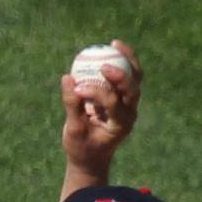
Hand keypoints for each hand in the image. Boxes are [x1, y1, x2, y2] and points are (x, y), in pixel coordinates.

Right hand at [60, 41, 141, 198]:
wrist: (91, 157)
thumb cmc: (81, 147)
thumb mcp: (74, 131)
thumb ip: (72, 106)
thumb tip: (67, 78)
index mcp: (120, 126)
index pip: (112, 104)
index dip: (95, 92)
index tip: (78, 88)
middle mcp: (129, 115)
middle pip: (132, 90)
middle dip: (121, 76)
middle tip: (104, 64)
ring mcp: (129, 105)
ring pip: (134, 80)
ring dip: (127, 61)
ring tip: (115, 44)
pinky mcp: (124, 98)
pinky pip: (126, 76)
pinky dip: (121, 61)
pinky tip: (112, 46)